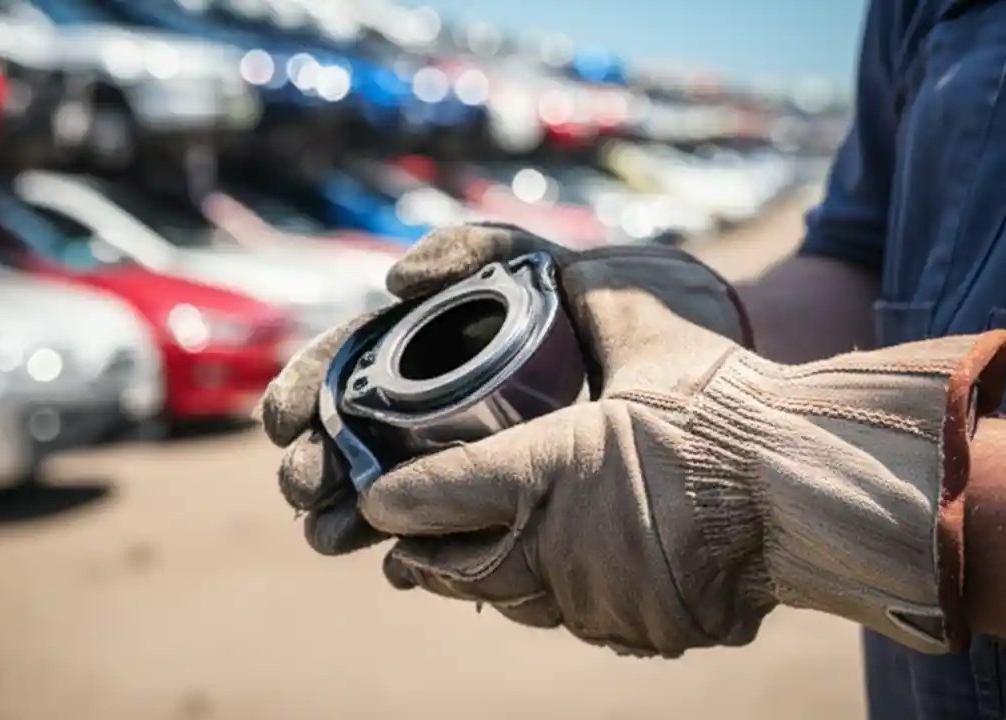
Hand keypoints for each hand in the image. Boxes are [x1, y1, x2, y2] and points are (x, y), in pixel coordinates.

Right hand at [257, 224, 746, 555]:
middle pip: (363, 433)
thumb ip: (479, 246)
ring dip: (352, 514)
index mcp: (452, 342)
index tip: (283, 418)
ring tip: (329, 536)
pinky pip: (458, 527)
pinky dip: (423, 548)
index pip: (358, 364)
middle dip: (320, 460)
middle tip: (303, 487)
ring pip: (397, 487)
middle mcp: (456, 399)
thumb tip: (394, 281)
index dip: (309, 387)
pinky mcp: (520, 499)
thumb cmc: (643, 299)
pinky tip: (400, 564)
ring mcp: (485, 451)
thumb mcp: (557, 258)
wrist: (722, 365)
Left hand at [360, 325, 1005, 656]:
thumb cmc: (723, 399)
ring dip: (488, 578)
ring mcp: (601, 598)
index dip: (397, 500)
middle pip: (457, 567)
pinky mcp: (641, 630)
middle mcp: (560, 545)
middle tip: (402, 544)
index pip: (437, 495)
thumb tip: (547, 265)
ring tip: (470, 561)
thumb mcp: (644, 324)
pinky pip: (577, 619)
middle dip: (423, 556)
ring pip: (514, 599)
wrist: (810, 484)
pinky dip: (559, 599)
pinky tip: (556, 578)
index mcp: (547, 468)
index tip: (377, 497)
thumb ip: (581, 295)